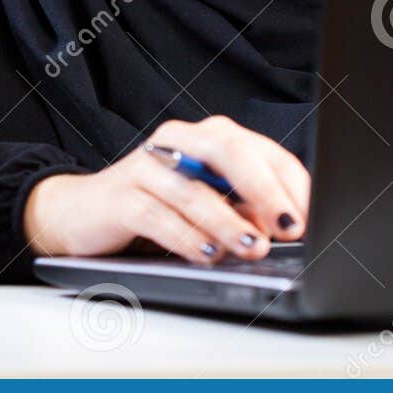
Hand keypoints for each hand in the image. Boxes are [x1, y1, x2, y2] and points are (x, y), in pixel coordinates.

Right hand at [23, 115, 309, 263]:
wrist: (81, 212)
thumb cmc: (154, 206)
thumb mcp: (207, 205)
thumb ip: (244, 209)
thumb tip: (285, 227)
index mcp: (207, 138)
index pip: (260, 151)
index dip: (290, 184)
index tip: (311, 218)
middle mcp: (178, 142)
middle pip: (229, 152)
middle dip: (265, 190)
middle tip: (290, 226)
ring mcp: (146, 166)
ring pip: (194, 188)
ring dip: (228, 222)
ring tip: (253, 247)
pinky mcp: (120, 195)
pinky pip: (158, 215)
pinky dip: (188, 238)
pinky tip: (208, 254)